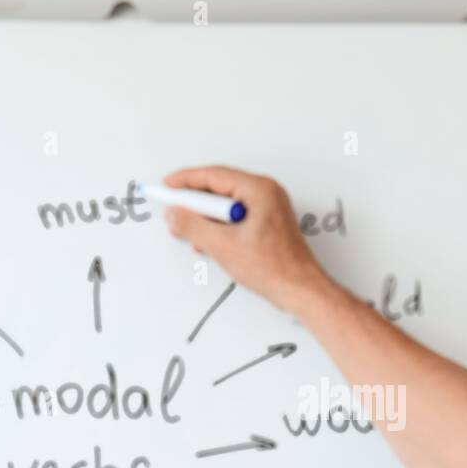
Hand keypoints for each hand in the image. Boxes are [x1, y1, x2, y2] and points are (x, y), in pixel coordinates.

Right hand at [162, 165, 334, 316]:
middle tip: (172, 209)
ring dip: (205, 218)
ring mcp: (268, 210)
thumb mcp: (223, 245)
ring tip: (187, 230)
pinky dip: (219, 228)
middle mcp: (266, 194)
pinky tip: (206, 242)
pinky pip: (236, 218)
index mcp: (260, 190)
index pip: (214, 176)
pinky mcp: (266, 225)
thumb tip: (174, 214)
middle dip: (194, 201)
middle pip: (220, 188)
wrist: (299, 291)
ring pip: (226, 206)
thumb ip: (193, 226)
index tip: (167, 186)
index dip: (186, 181)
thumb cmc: (274, 268)